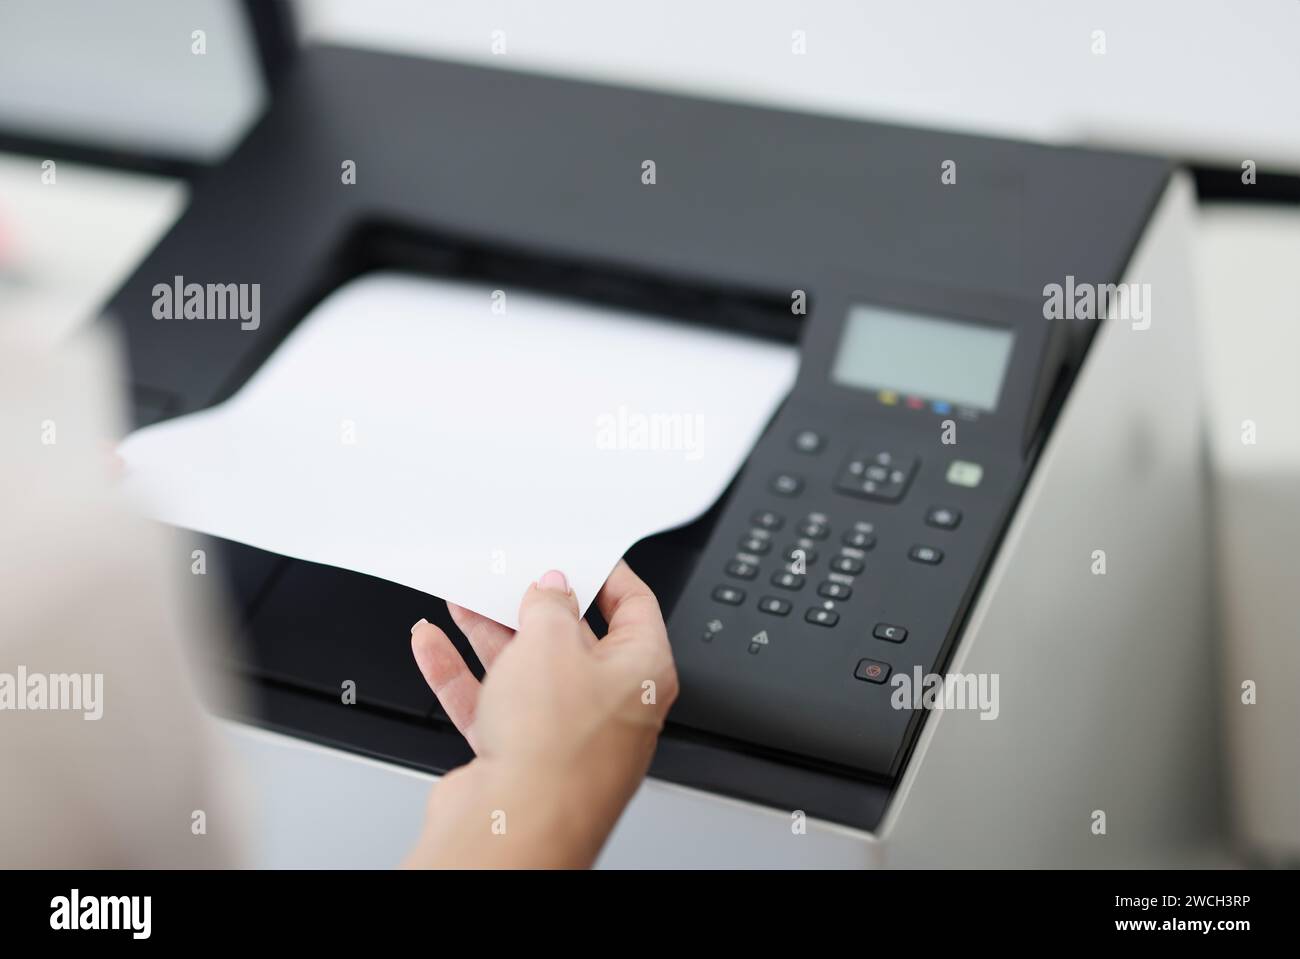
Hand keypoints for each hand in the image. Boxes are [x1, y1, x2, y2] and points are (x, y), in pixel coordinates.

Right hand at [404, 561, 677, 867]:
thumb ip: (549, 605)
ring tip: (463, 600)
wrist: (514, 825)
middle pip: (570, 641)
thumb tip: (550, 589)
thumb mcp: (552, 643)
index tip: (579, 557)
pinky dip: (460, 674)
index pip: (635, 608)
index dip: (606, 576)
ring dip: (488, 634)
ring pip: (524, 672)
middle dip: (532, 607)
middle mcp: (610, 707)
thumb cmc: (556, 748)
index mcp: (643, 673)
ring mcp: (563, 735)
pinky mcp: (518, 757)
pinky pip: (489, 704)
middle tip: (508, 578)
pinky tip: (432, 644)